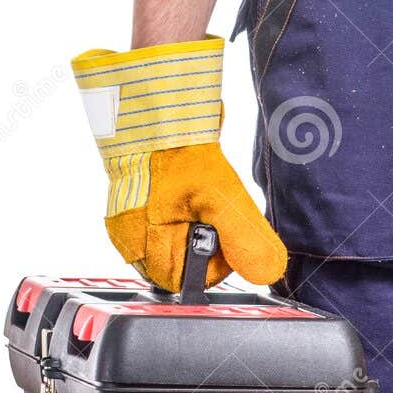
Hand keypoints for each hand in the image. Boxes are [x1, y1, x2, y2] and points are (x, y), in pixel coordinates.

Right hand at [72, 38, 286, 290]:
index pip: (187, 282)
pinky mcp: (129, 206)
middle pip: (179, 264)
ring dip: (193, 225)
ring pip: (172, 244)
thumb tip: (266, 274)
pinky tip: (186, 191)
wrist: (155, 111)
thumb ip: (245, 240)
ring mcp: (125, 224)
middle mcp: (127, 241)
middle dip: (203, 243)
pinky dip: (181, 211)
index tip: (224, 230)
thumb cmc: (180, 152)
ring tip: (198, 196)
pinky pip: (163, 223)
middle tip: (211, 209)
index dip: (215, 262)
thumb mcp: (223, 198)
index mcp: (142, 247)